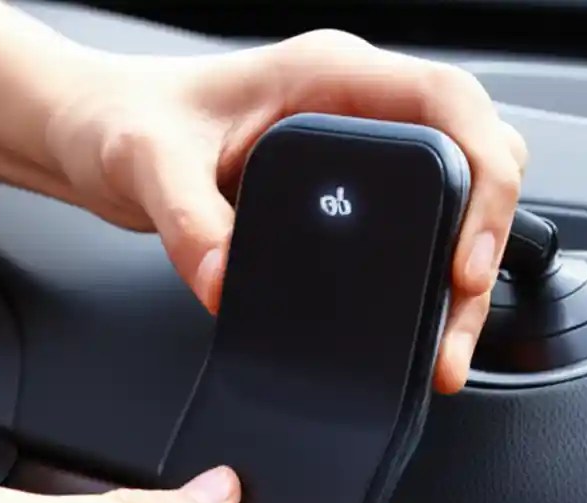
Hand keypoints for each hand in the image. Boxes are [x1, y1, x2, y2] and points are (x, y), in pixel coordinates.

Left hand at [45, 31, 528, 392]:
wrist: (98, 133)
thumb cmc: (127, 119)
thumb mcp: (148, 163)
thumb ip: (186, 220)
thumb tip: (226, 283)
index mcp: (329, 75)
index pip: (450, 103)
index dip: (482, 177)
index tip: (462, 257)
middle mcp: (358, 106)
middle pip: (477, 154)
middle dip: (488, 235)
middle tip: (460, 309)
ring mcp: (361, 148)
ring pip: (459, 195)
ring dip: (466, 269)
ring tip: (448, 344)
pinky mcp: (350, 192)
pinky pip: (421, 224)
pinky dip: (431, 278)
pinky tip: (422, 323)